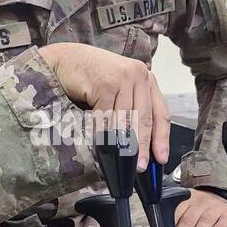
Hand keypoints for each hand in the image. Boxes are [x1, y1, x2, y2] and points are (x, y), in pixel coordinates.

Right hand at [39, 41, 170, 171]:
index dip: (161, 137)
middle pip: (145, 118)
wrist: (64, 60)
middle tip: (140, 166)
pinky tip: (104, 148)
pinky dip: (105, 135)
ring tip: (124, 162)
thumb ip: (130, 110)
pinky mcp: (105, 83)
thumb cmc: (89, 78)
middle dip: (143, 146)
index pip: (160, 112)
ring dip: (125, 145)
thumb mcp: (117, 91)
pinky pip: (107, 117)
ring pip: (126, 120)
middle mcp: (138, 75)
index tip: (161, 157)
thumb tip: (138, 145)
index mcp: (145, 78)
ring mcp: (122, 77)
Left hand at [174, 189, 226, 226]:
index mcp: (186, 201)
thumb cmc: (202, 212)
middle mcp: (200, 202)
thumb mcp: (188, 212)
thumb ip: (179, 224)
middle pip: (189, 218)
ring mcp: (215, 207)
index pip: (176, 213)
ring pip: (205, 221)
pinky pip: (223, 221)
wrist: (224, 201)